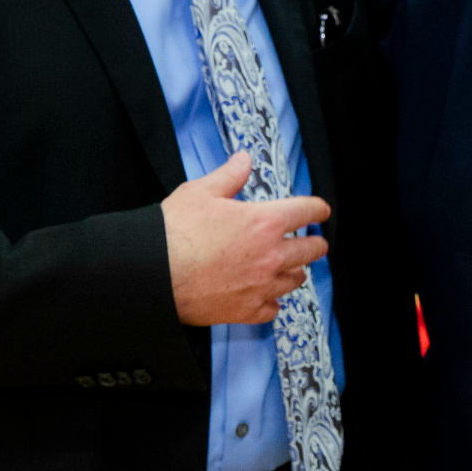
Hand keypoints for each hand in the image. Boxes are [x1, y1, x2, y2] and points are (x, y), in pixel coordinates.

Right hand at [162, 152, 331, 325]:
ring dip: (294, 271)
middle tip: (311, 242)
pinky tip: (263, 296)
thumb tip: (243, 160)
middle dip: (314, 243)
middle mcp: (272, 255)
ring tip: (287, 268)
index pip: (308, 211)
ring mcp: (262, 285)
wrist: (151, 273)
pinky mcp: (247, 310)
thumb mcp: (200, 192)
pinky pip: (272, 309)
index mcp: (266, 222)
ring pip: (296, 280)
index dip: (317, 209)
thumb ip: (228, 176)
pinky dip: (270, 302)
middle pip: (312, 250)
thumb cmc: (173, 231)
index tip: (320, 211)